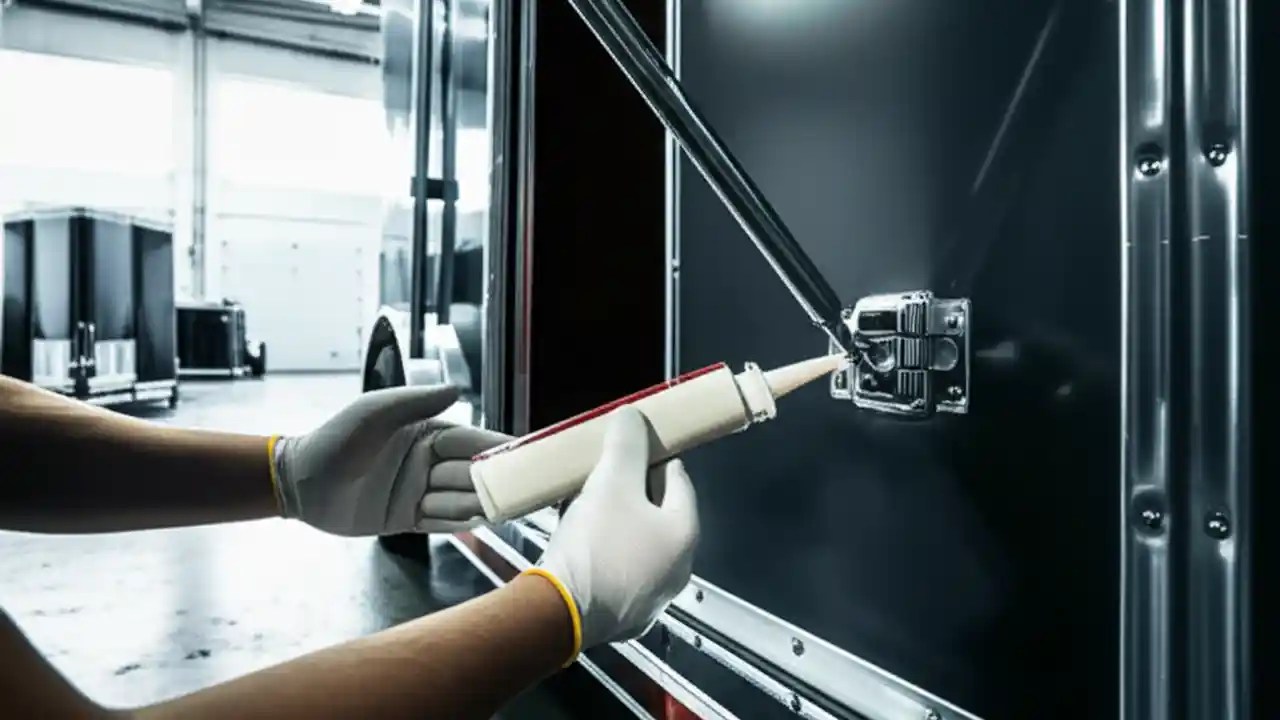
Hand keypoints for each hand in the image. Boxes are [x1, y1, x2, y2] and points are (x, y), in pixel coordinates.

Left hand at [272, 385, 510, 536]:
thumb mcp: (374, 412)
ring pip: (464, 501)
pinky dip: (462, 522)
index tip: (532, 456)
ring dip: (475, 504)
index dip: (503, 450)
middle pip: (476, 476)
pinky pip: (445, 523)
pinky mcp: (408, 519)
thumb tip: (458, 388)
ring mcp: (421, 492)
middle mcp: (431, 464)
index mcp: (429, 434)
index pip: (476, 443)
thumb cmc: (336, 440)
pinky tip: (478, 520)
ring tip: (484, 505)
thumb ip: (415, 400)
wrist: (300, 483)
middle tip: (526, 489)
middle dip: (495, 482)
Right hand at [534, 406, 699, 653]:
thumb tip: (633, 418)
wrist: (558, 614)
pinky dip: (601, 549)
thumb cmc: (596, 547)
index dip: (655, 456)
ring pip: (634, 542)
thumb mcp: (611, 482)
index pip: (679, 480)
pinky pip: (615, 568)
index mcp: (684, 534)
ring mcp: (648, 596)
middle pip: (657, 513)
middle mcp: (675, 569)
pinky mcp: (620, 614)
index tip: (634, 444)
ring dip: (614, 519)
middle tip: (604, 472)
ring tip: (585, 501)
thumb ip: (627, 446)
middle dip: (631, 489)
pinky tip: (577, 538)